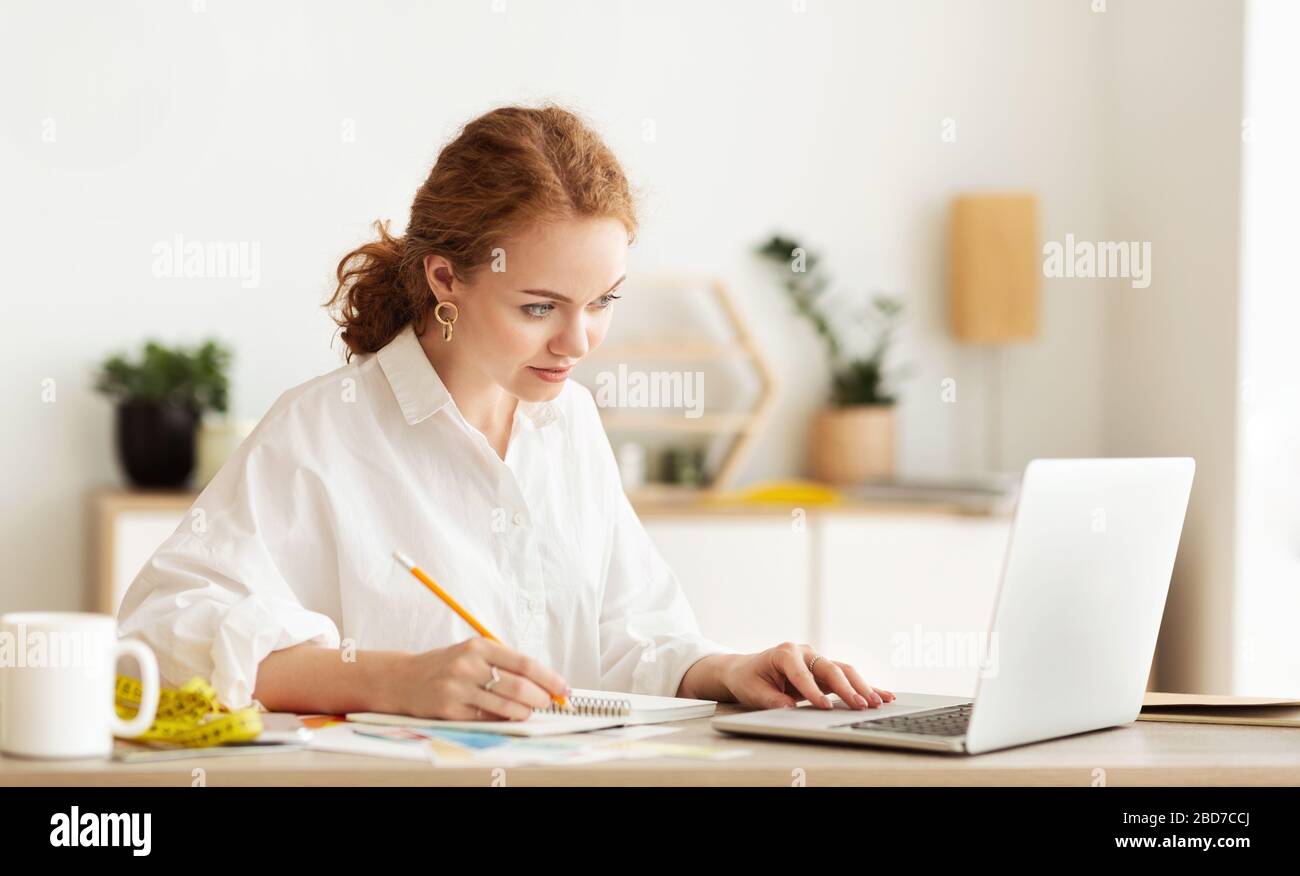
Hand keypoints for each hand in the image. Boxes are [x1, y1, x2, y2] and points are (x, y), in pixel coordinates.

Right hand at [396, 638, 570, 720]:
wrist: (404, 678)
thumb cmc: (448, 665)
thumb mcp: (474, 653)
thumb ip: (506, 664)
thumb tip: (544, 683)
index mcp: (479, 646)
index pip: (525, 663)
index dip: (549, 678)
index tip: (563, 688)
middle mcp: (468, 665)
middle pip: (519, 687)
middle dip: (541, 698)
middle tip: (548, 702)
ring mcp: (458, 689)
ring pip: (506, 707)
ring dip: (525, 712)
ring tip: (528, 710)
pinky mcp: (449, 710)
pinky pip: (488, 720)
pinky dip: (503, 720)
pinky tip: (506, 716)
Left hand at [720, 642, 894, 709]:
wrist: (747, 669)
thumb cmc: (749, 678)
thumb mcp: (754, 691)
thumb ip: (771, 700)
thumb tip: (790, 709)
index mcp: (785, 653)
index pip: (802, 673)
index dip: (813, 691)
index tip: (824, 707)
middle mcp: (805, 652)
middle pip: (831, 669)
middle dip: (847, 688)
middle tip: (860, 705)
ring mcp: (816, 660)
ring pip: (844, 672)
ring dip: (862, 687)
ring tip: (877, 702)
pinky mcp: (824, 671)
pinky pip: (847, 678)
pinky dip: (864, 687)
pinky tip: (883, 695)